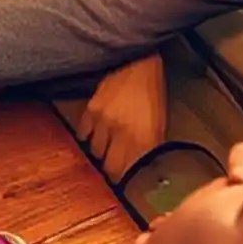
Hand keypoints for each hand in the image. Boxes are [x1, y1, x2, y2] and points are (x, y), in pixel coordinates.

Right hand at [77, 55, 165, 180]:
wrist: (137, 62)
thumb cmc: (151, 90)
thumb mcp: (159, 120)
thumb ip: (149, 143)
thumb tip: (141, 161)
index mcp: (144, 137)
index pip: (129, 171)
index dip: (124, 179)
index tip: (123, 181)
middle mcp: (123, 133)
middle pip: (109, 166)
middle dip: (110, 170)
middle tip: (111, 169)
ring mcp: (104, 122)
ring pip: (94, 151)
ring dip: (99, 151)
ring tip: (104, 147)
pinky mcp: (91, 111)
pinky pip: (83, 134)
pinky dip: (87, 136)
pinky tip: (94, 133)